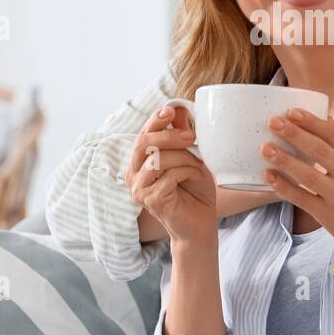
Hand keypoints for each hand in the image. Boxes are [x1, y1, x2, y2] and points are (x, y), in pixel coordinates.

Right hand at [126, 106, 216, 243]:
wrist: (200, 226)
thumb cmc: (195, 192)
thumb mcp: (192, 159)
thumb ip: (182, 137)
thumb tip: (178, 109)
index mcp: (140, 162)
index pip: (143, 134)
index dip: (155, 120)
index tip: (170, 111)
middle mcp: (134, 174)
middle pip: (144, 143)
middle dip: (169, 135)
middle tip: (191, 136)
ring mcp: (139, 188)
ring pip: (158, 159)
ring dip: (184, 158)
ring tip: (199, 165)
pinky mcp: (149, 199)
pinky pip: (169, 175)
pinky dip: (187, 173)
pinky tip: (195, 180)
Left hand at [260, 108, 333, 263]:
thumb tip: (325, 123)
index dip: (311, 122)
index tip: (292, 112)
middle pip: (318, 149)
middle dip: (293, 133)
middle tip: (272, 121)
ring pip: (307, 174)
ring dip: (284, 159)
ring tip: (265, 148)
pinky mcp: (328, 215)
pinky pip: (301, 198)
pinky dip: (283, 187)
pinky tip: (269, 176)